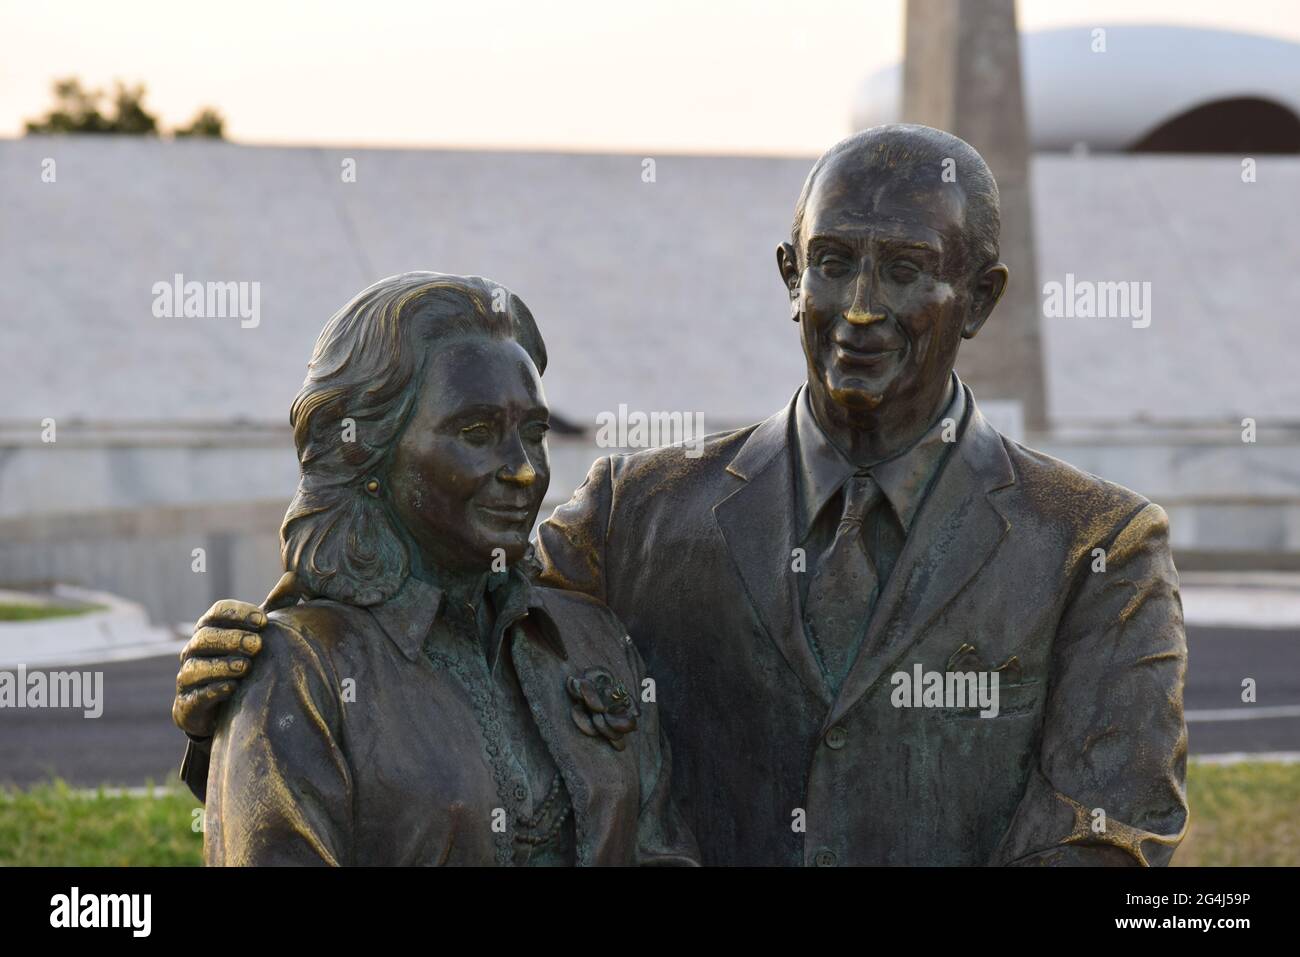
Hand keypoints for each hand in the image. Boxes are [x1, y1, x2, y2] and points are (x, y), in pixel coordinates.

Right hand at [172, 572, 304, 737]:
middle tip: (257, 644)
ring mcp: (188, 677)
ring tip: (246, 667)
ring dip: (221, 665)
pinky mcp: (187, 704)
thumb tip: (293, 576)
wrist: (225, 705)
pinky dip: (212, 690)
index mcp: (211, 628)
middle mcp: (194, 650)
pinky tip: (232, 688)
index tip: (263, 620)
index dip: (238, 613)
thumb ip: (276, 604)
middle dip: (231, 639)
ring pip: (195, 667)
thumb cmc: (244, 657)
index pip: (217, 611)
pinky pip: (194, 696)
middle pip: (204, 636)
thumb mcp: (260, 631)